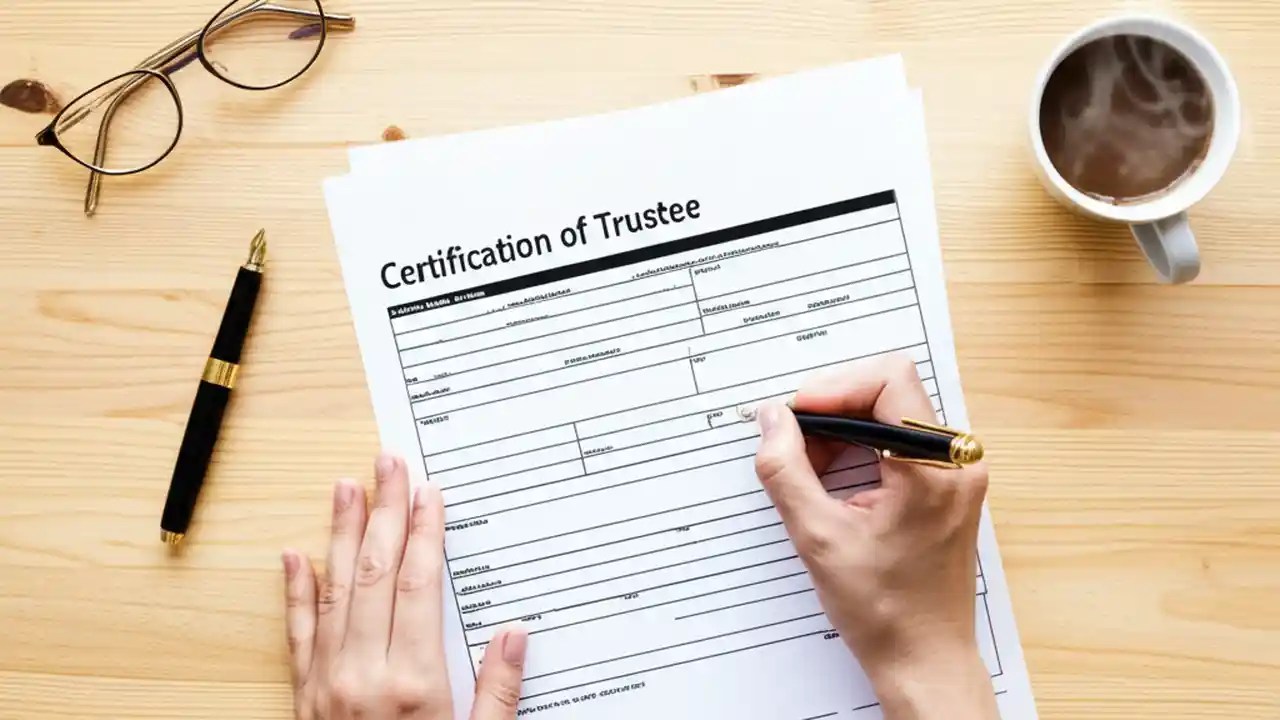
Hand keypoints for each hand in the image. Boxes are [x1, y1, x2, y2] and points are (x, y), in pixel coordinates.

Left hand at [281, 453, 528, 719]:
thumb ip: (498, 694)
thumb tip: (515, 634)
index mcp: (414, 683)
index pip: (420, 586)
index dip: (425, 533)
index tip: (429, 493)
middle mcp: (364, 674)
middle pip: (376, 574)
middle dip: (385, 513)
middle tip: (388, 465)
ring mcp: (327, 684)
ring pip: (334, 591)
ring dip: (341, 535)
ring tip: (345, 489)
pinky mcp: (303, 698)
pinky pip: (297, 633)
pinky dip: (295, 591)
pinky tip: (294, 554)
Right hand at [752, 356, 997, 719]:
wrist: (924, 658)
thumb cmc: (884, 611)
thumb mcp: (817, 537)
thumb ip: (786, 469)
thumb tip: (772, 419)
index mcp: (932, 470)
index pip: (889, 379)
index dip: (834, 387)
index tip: (798, 414)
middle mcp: (956, 463)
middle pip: (890, 391)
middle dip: (833, 409)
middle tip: (794, 443)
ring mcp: (957, 473)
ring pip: (893, 413)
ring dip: (844, 429)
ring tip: (809, 469)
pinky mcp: (949, 485)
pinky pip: (901, 439)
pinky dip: (861, 447)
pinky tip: (833, 480)